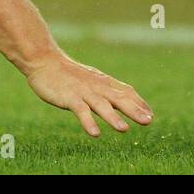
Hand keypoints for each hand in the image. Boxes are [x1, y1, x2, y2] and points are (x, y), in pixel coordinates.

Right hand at [25, 53, 152, 136]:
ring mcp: (82, 92)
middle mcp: (96, 87)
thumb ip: (109, 90)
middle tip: (148, 121)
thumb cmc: (68, 73)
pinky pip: (80, 110)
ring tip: (124, 129)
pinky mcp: (68, 97)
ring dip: (112, 117)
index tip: (150, 115)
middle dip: (133, 110)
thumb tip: (127, 101)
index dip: (139, 103)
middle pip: (118, 98)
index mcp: (103, 82)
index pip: (126, 92)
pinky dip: (88, 121)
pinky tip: (95, 133)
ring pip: (100, 105)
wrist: (43, 60)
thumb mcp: (92, 79)